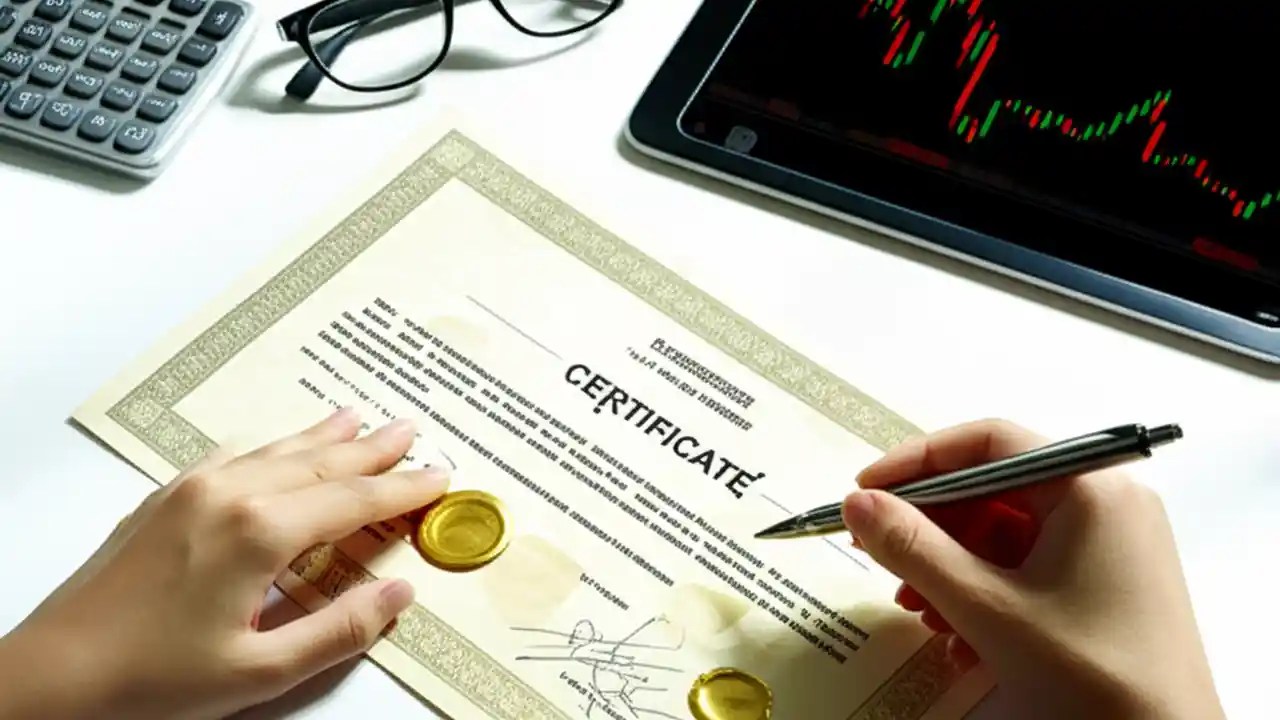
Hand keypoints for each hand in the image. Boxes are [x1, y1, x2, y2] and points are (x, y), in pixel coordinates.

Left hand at [0, 409, 448, 719]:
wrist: (51, 677)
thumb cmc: (151, 681)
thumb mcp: (260, 673)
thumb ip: (337, 629)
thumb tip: (398, 594)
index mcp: (260, 533)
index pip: (353, 500)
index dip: (402, 489)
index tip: (439, 477)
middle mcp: (229, 496)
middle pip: (320, 463)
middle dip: (371, 449)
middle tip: (411, 429)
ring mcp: (191, 492)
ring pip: (276, 452)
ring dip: (323, 437)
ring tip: (358, 417)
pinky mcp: (162, 501)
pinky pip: (232, 458)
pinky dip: (270, 447)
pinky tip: (276, 447)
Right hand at [842, 419, 1223, 719]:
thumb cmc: (1094, 677)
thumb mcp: (987, 608)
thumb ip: (914, 549)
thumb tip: (859, 504)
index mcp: (1091, 488)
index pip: (989, 442)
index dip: (919, 461)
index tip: (867, 489)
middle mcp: (1107, 504)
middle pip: (993, 487)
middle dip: (930, 527)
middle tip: (879, 554)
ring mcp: (1110, 546)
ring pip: (1005, 534)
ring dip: (949, 567)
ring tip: (918, 609)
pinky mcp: (1106, 586)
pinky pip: (1029, 568)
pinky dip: (985, 592)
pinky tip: (958, 635)